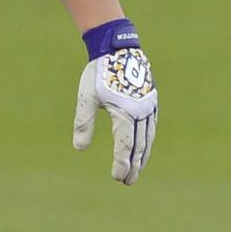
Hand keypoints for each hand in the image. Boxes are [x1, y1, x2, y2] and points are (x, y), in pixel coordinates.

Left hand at [73, 46, 156, 184]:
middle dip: (134, 165)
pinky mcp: (151, 101)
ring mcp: (149, 106)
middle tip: (127, 182)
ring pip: (148, 137)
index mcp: (126, 112)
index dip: (121, 163)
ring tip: (136, 170)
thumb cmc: (99, 73)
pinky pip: (151, 127)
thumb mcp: (86, 97)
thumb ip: (83, 123)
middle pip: (139, 145)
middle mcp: (142, 112)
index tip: (117, 177)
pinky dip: (148, 141)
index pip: (125, 145)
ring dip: (142, 155)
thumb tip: (79, 148)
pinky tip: (143, 149)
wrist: (119, 49)